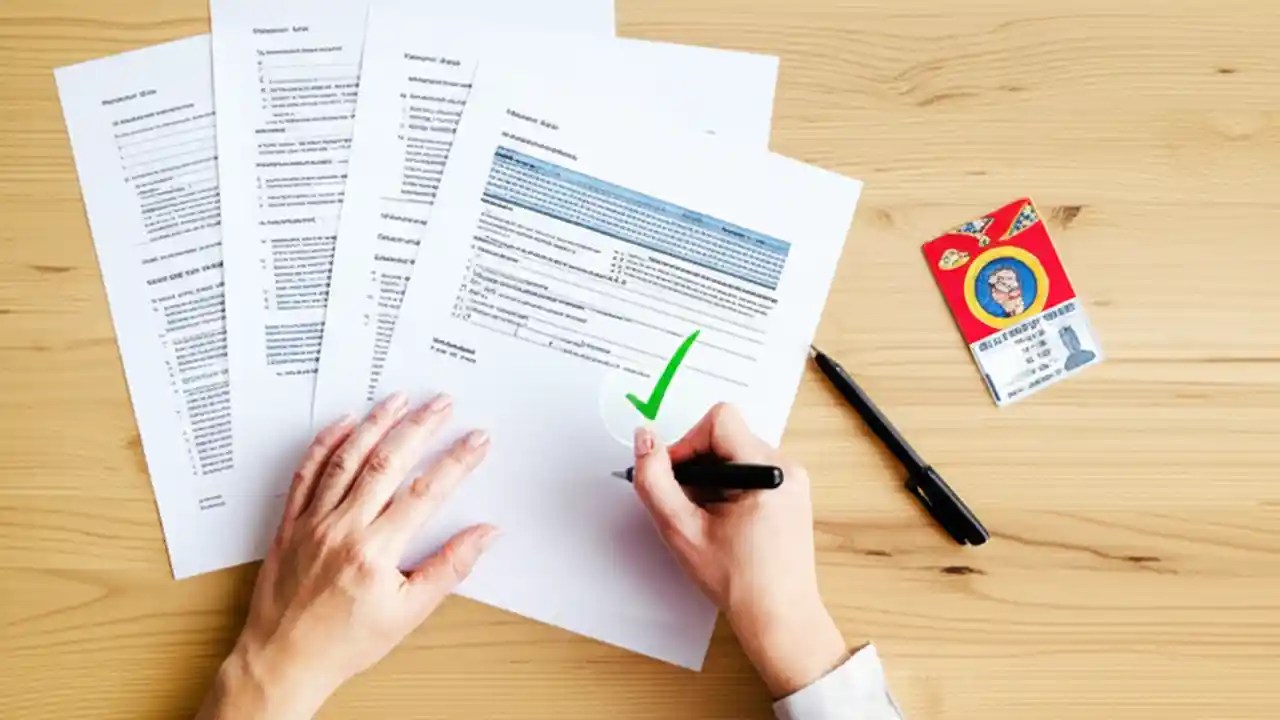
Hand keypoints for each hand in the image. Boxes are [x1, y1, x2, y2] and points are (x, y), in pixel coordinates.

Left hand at [198, 392, 496, 719]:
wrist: (284, 661)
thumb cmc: (344, 643)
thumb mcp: (408, 613)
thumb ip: (449, 568)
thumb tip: (484, 535)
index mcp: (376, 552)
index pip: (426, 492)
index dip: (456, 461)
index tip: (476, 440)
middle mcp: (343, 528)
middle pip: (388, 462)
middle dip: (420, 427)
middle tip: (442, 404)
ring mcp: (313, 521)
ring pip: (347, 458)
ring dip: (376, 423)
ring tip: (399, 399)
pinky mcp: (290, 522)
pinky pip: (308, 472)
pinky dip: (326, 443)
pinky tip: (345, 422)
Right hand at [631, 404, 847, 697]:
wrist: (779, 618)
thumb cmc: (740, 582)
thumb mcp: (682, 530)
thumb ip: (655, 480)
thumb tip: (644, 438)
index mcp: (768, 471)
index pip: (719, 420)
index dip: (686, 443)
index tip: (675, 478)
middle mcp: (786, 469)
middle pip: (726, 436)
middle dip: (696, 465)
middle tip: (686, 505)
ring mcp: (791, 482)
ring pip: (735, 454)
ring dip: (710, 479)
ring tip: (704, 518)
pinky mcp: (788, 495)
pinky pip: (749, 472)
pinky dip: (726, 489)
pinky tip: (721, 522)